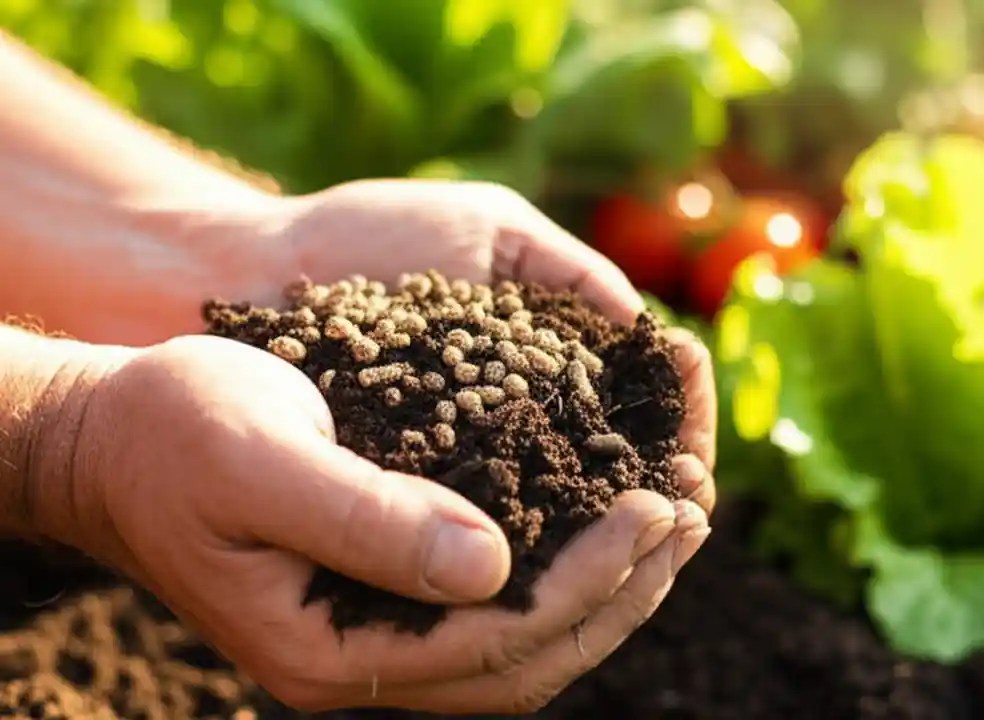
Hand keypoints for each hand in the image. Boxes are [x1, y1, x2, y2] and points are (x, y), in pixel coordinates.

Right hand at [48, 335, 710, 712]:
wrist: (112, 439)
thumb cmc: (172, 433)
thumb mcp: (260, 458)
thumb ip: (368, 518)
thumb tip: (495, 564)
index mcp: (331, 648)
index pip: (498, 640)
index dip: (591, 581)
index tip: (658, 505)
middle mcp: (367, 660)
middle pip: (531, 658)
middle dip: (625, 592)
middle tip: (695, 512)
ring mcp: (381, 635)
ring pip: (526, 641)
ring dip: (610, 587)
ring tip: (680, 515)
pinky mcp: (389, 596)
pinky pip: (500, 604)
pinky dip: (568, 567)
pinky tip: (609, 516)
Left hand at [245, 179, 717, 512]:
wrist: (260, 268)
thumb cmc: (375, 237)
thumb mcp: (490, 230)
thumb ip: (570, 272)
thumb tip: (650, 333)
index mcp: (555, 365)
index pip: (646, 405)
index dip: (682, 409)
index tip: (697, 399)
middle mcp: (526, 428)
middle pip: (625, 477)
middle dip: (670, 482)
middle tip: (691, 485)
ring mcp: (478, 475)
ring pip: (576, 526)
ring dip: (628, 533)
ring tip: (660, 518)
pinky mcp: (423, 509)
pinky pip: (499, 548)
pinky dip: (547, 554)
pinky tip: (578, 549)